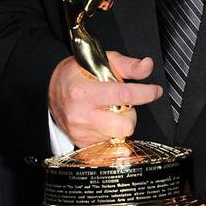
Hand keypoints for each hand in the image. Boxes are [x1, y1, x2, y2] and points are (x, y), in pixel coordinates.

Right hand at [47, 50, 162, 146]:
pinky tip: (105, 120)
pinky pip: (110, 144)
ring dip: (120, 123)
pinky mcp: (82, 143)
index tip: (155, 91)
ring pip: (119, 135)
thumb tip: (147, 66)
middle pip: (125, 124)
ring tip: (110, 110)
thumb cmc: (76, 75)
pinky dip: (112, 132)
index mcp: (84, 92)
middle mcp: (81, 115)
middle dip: (130, 113)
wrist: (50, 90)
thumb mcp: (101, 61)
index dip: (145, 93)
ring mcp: (81, 132)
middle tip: (122, 103)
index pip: (123, 96)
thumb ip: (127, 65)